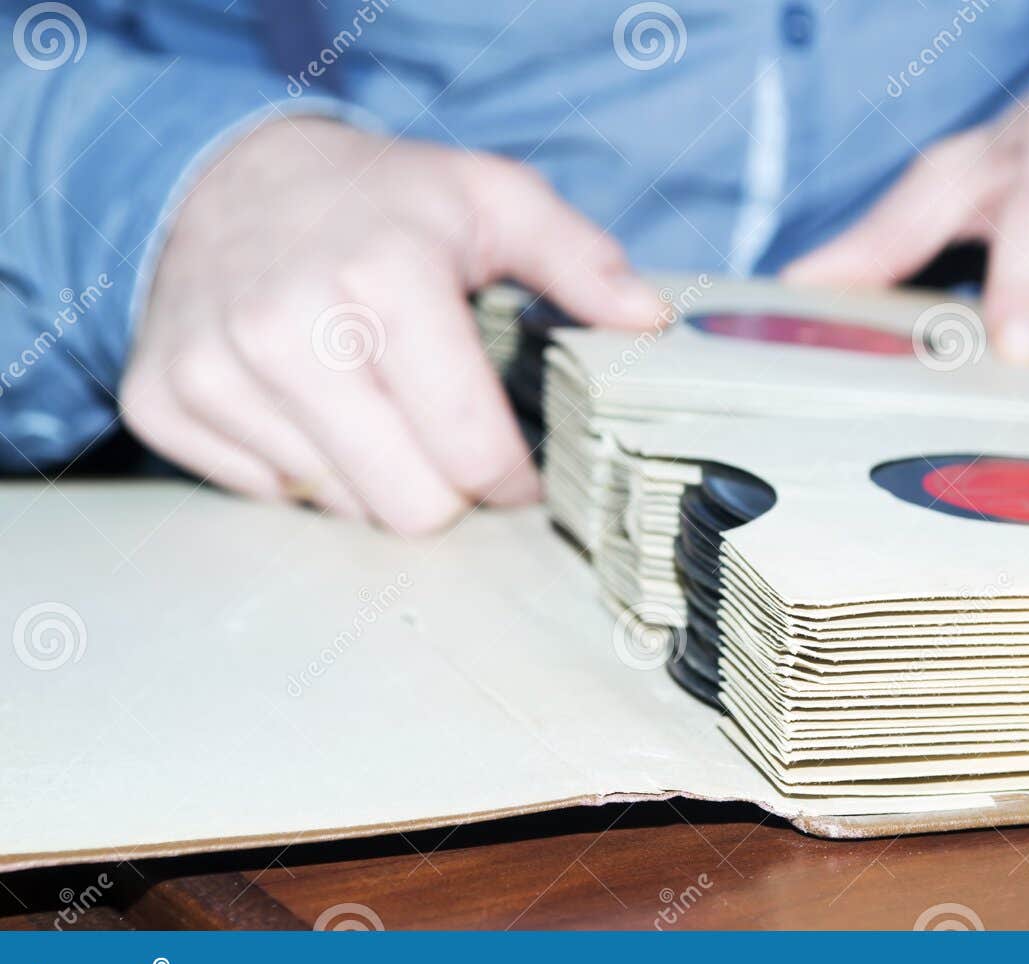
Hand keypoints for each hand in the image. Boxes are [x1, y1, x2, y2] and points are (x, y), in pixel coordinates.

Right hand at [122, 117, 662, 533]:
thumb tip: (650, 322)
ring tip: (374, 402)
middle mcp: (287, 327)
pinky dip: (301, 467)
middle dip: (446, 487)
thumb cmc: (380, 200)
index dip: (512, 476)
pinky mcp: (163, 400)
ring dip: (373, 474)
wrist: (223, 174)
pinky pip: (267, 496)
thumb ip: (582, 261)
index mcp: (383, 278)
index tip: (516, 461)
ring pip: (338, 509)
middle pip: (407, 508)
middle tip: (448, 437)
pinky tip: (310, 405)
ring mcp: (214, 368)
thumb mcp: (492, 199)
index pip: (473, 455)